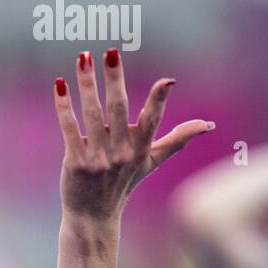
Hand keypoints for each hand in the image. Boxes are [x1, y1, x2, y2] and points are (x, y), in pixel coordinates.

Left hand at [55, 49, 213, 220]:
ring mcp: (97, 159)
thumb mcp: (151, 162)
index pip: (152, 120)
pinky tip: (59, 84)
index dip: (159, 101)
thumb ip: (177, 140)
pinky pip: (69, 128)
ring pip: (92, 114)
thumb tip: (209, 125)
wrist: (92, 216)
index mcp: (140, 149)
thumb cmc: (122, 184)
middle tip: (111, 51)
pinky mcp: (75, 162)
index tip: (167, 82)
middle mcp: (121, 153)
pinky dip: (63, 106)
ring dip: (87, 84)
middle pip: (118, 108)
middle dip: (115, 79)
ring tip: (83, 57)